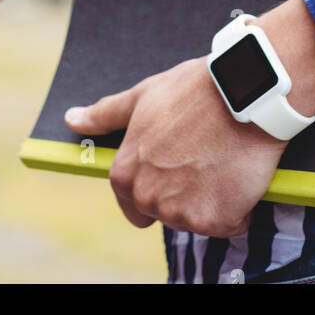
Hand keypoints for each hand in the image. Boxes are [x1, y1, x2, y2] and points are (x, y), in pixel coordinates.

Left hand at [64, 57, 286, 236]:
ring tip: (221, 161)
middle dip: (185, 193)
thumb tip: (72, 119)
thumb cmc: (193, 90)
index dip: (157, 186)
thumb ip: (105, 114)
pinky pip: (227, 225)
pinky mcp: (212, 220)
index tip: (175, 172)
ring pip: (196, 219)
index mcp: (125, 173)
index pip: (131, 203)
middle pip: (165, 212)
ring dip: (212, 200)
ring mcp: (178, 211)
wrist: (242, 93)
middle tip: (203, 158)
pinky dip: (237, 208)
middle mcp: (146, 197)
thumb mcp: (143, 96)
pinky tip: (238, 175)